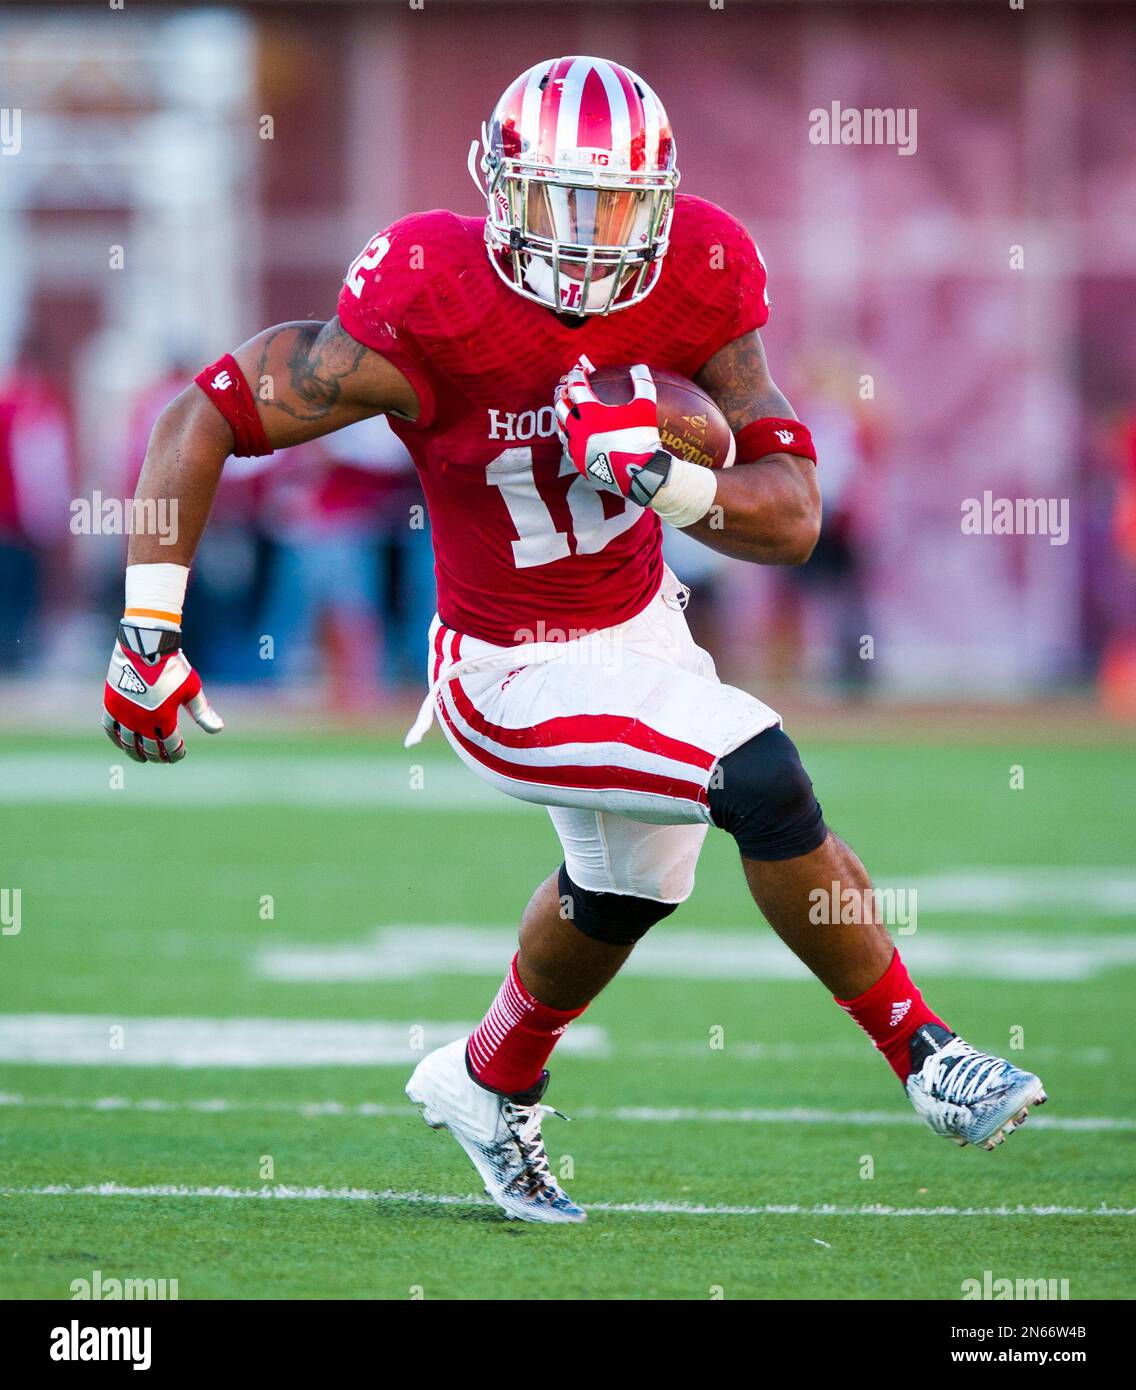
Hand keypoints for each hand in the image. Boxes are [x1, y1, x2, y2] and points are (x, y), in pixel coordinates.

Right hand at [102, 623, 222, 762]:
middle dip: (158, 756)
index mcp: (164, 718)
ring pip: (128, 743)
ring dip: (136, 753)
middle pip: (149, 748)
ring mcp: (124, 713)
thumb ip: (202, 712)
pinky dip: (116, 739)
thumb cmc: (172, 667)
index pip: (170, 745)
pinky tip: (122, 743)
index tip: (179, 754)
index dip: (176, 753)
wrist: (146, 646)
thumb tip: (218, 730)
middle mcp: (142, 720)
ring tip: (142, 757)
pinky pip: (110, 729)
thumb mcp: (192, 689)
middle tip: (162, 759)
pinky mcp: (111, 704)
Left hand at [554, 361, 673, 506]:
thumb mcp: (646, 407)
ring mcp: (577, 448)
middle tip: (564, 387)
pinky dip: (567, 436)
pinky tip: (570, 434)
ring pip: (560, 427)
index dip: (576, 375)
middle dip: (561, 393)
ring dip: (561, 415)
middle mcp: (579, 429)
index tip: (578, 370)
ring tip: (564, 408)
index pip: (576, 387)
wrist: (640, 474)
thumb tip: (639, 366)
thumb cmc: (643, 438)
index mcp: (591, 413)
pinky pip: (567, 447)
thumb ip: (642, 382)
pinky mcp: (579, 464)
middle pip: (561, 406)